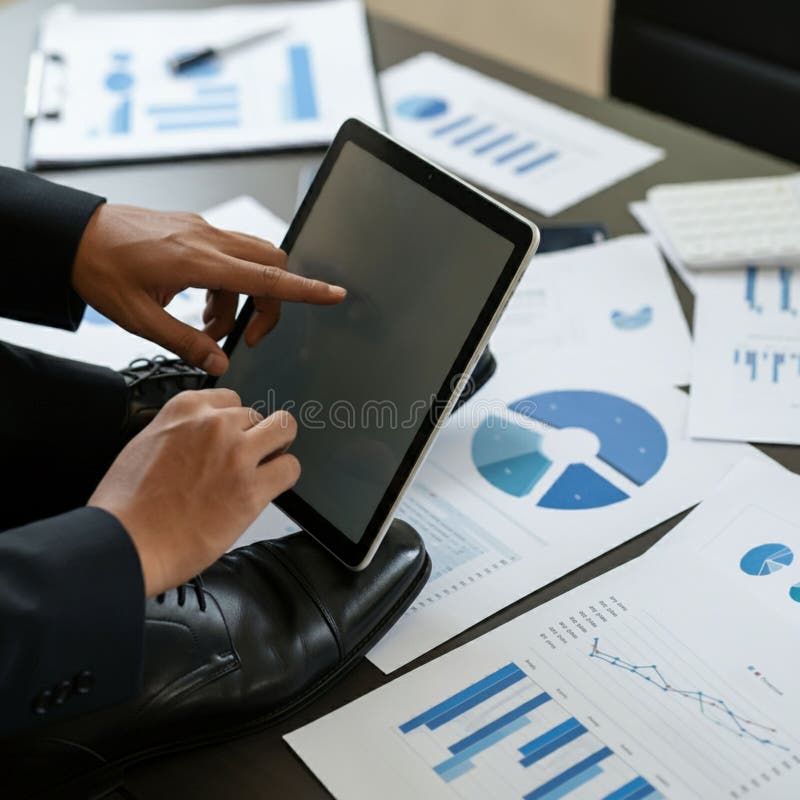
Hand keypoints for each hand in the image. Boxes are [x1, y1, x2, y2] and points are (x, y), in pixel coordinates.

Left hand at [72, 204, 345, 374]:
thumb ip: (186, 343)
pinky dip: (226, 284)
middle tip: (242, 333)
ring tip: (207, 326)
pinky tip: (198, 304)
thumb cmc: (101, 269)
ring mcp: (203, 230)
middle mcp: (207, 239)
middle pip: (270, 264)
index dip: (305, 289)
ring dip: (242, 296)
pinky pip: (229, 255)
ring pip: (251, 260)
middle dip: (270, 301)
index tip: (334, 294)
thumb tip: (220, 362)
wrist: (74, 234)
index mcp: (198, 261)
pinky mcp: (195, 229)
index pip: (266, 278)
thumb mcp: (140, 319)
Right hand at [88, 389, 299, 596]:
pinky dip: (284, 477)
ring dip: (277, 450)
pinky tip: (267, 489)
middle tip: (245, 461)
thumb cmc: (127, 505)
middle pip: (258, 415)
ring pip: (284, 430)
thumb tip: (201, 438)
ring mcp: (236, 455)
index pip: (232, 399)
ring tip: (264, 470)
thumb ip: (180, 432)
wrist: (126, 543)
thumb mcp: (145, 444)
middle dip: (254, 438)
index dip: (234, 423)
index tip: (232, 438)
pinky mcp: (252, 489)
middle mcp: (214, 425)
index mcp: (185, 409)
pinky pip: (290, 468)